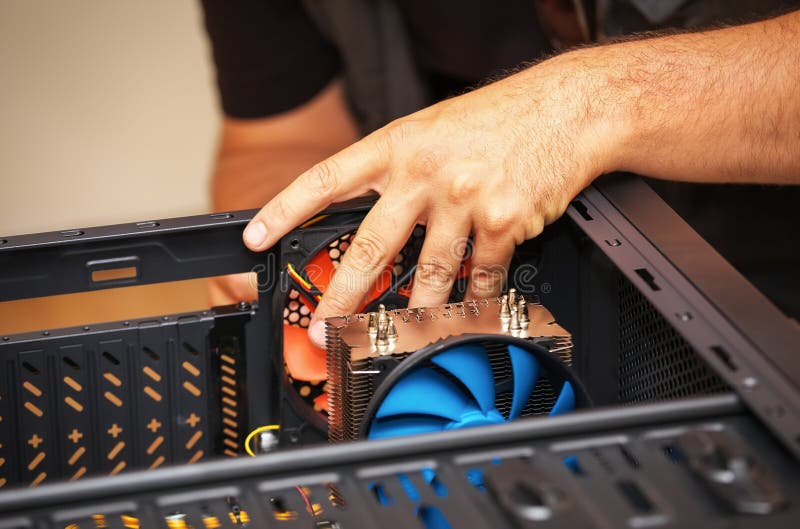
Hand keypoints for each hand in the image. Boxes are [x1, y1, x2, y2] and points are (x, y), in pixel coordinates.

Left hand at [243, 52, 617, 345]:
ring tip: (397, 333)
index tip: (256, 237)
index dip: (284, 209)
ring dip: (412, 312)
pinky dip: (473, 297)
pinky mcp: (504, 222)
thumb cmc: (499, 118)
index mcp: (398, 145)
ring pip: (427, 274)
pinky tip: (469, 307)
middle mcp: (425, 172)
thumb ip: (398, 170)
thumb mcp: (433, 129)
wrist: (567, 108)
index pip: (326, 179)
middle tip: (320, 328)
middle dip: (341, 297)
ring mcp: (464, 198)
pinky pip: (480, 276)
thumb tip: (367, 214)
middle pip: (370, 247)